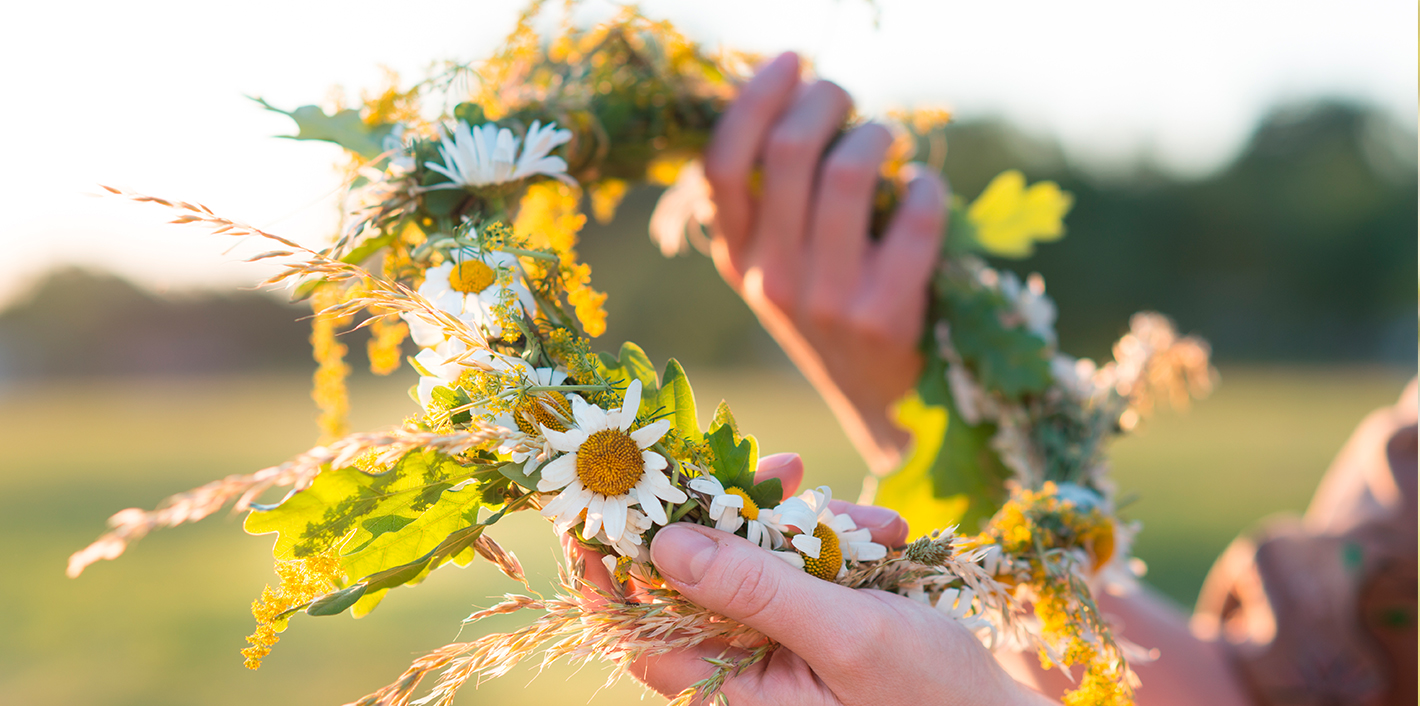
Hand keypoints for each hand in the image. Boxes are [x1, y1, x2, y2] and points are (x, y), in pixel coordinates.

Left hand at [573, 453, 1047, 705]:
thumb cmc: (936, 703)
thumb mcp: (848, 640)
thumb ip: (757, 591)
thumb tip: (666, 540)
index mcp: (733, 691)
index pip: (635, 629)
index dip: (608, 565)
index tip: (606, 497)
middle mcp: (745, 667)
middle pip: (700, 571)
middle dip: (738, 514)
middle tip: (782, 470)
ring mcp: (782, 642)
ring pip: (757, 555)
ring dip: (810, 524)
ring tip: (878, 530)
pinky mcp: (818, 622)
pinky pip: (804, 563)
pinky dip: (843, 539)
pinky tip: (891, 539)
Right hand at [703, 52, 948, 475]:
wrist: (881, 407)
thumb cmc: (834, 310)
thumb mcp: (781, 264)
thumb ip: (774, 200)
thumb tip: (793, 99)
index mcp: (736, 260)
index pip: (720, 165)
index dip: (754, 99)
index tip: (791, 61)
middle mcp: (769, 280)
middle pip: (786, 152)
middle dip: (825, 99)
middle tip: (847, 96)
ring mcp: (824, 301)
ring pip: (847, 172)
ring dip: (878, 135)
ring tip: (888, 140)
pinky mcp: (883, 316)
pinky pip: (912, 215)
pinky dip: (925, 186)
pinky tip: (924, 191)